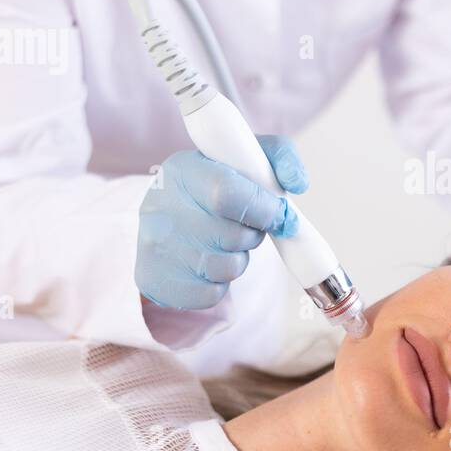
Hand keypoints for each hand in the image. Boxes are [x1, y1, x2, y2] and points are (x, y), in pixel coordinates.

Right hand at [135, 135, 307, 309]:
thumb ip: (279, 157)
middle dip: (253, 234)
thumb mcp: (244, 158)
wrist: (169, 217)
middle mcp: (158, 207)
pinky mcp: (155, 281)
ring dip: (239, 259)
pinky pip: (212, 294)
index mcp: (181, 169)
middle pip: (232, 235)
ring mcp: (152, 246)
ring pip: (226, 267)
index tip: (281, 215)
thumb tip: (298, 182)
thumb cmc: (215, 184)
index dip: (265, 209)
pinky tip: (207, 263)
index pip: (228, 193)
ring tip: (224, 242)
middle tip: (245, 225)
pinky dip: (220, 283)